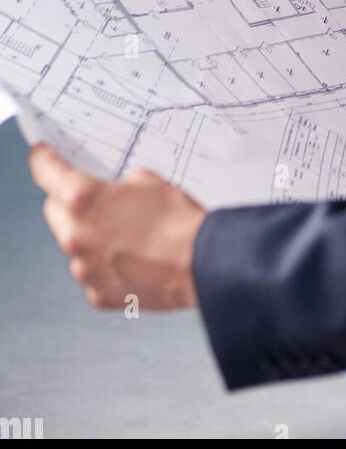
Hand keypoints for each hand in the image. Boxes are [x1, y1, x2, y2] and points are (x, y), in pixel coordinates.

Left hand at [29, 144, 206, 309]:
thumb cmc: (178, 220)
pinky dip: (105, 263)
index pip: (47, 173)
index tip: (41, 156)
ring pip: (74, 244)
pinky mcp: (99, 292)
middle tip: (98, 198)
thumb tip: (111, 193)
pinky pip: (92, 271)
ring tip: (127, 232)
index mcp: (83, 201)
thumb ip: (116, 185)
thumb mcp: (146, 180)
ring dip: (90, 236)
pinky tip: (132, 255)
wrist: (201, 261)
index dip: (43, 160)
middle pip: (55, 211)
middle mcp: (76, 237)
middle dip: (70, 202)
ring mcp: (85, 269)